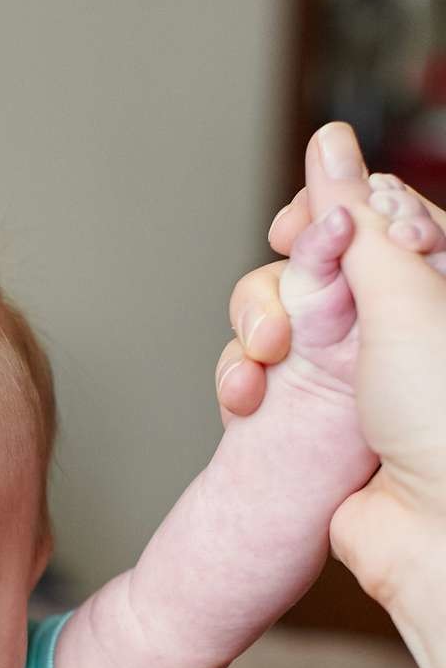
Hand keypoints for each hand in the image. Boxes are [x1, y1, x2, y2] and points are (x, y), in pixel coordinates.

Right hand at [216, 126, 445, 419]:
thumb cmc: (441, 414)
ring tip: (263, 362)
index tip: (299, 226)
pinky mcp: (312, 418)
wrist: (433, 528)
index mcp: (434, 282)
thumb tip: (328, 139)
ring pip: (278, 317)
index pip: (372, 215)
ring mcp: (351, 373)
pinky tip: (247, 399)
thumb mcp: (400, 292)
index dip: (331, 211)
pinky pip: (260, 375)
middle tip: (284, 307)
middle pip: (314, 262)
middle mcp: (394, 322)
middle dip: (285, 280)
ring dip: (255, 331)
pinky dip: (243, 380)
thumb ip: (354, 216)